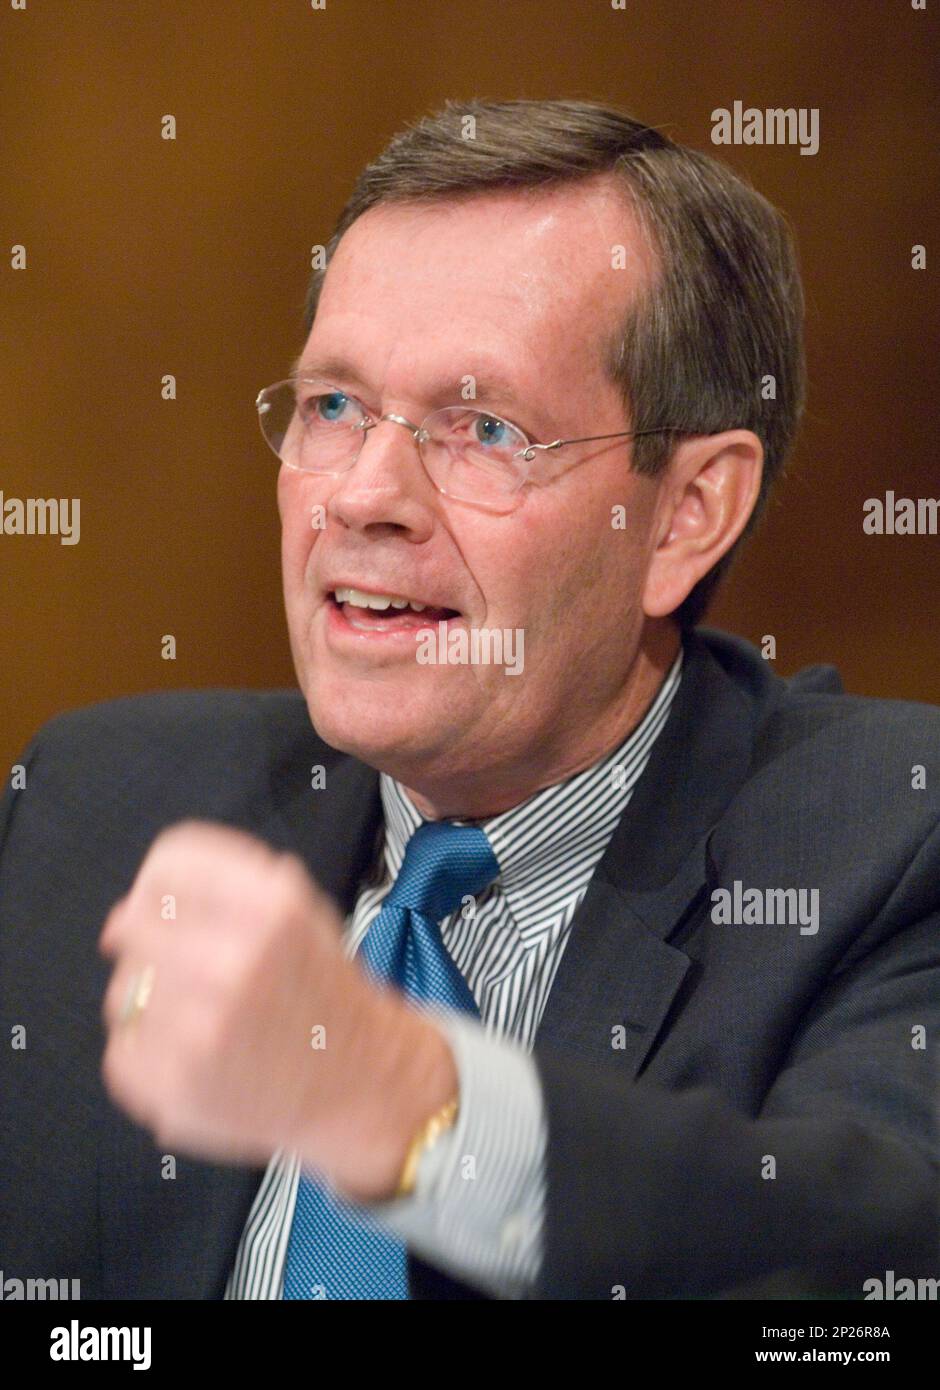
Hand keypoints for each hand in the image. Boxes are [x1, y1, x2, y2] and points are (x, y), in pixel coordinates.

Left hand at [99, 820, 457, 1199]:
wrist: (365, 1080)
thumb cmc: (325, 992)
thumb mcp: (302, 909)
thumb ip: (230, 884)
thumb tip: (139, 899)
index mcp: (270, 907)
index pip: (168, 865)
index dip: (159, 883)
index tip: (163, 904)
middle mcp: (232, 963)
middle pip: (132, 924)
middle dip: (152, 943)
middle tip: (183, 968)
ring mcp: (201, 1031)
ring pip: (123, 992)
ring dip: (151, 1001)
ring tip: (199, 1017)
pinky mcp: (177, 1088)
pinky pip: (124, 1051)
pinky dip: (151, 1054)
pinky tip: (196, 1055)